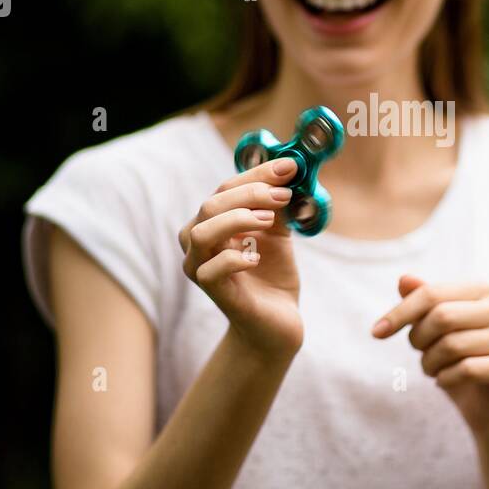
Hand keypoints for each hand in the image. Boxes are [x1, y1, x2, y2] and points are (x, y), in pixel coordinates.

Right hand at [180, 157, 302, 362]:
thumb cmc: (273, 274)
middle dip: (249, 194)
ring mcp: (201, 268)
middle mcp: (199, 242)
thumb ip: (278, 206)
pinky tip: (256, 258)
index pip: (225, 188)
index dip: (256, 175)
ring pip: (201, 233)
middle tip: (283, 196)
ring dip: (236, 219)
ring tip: (268, 221)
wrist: (278, 321)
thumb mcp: (278, 232)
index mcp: (213, 222)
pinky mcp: (213, 292)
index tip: (289, 167)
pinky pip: (211, 270)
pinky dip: (234, 259)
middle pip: (211, 206)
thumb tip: (289, 174)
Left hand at [372, 275, 488, 434]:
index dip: (400, 313)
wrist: (483, 403)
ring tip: (432, 369)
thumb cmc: (454, 357)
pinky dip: (445, 378)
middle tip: (420, 354)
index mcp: (481, 290)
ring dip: (430, 363)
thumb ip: (420, 301)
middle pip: (442, 317)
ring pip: (452, 345)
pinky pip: (466, 369)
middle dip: (419, 340)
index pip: (431, 294)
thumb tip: (404, 279)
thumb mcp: (431, 328)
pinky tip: (444, 381)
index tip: (376, 333)